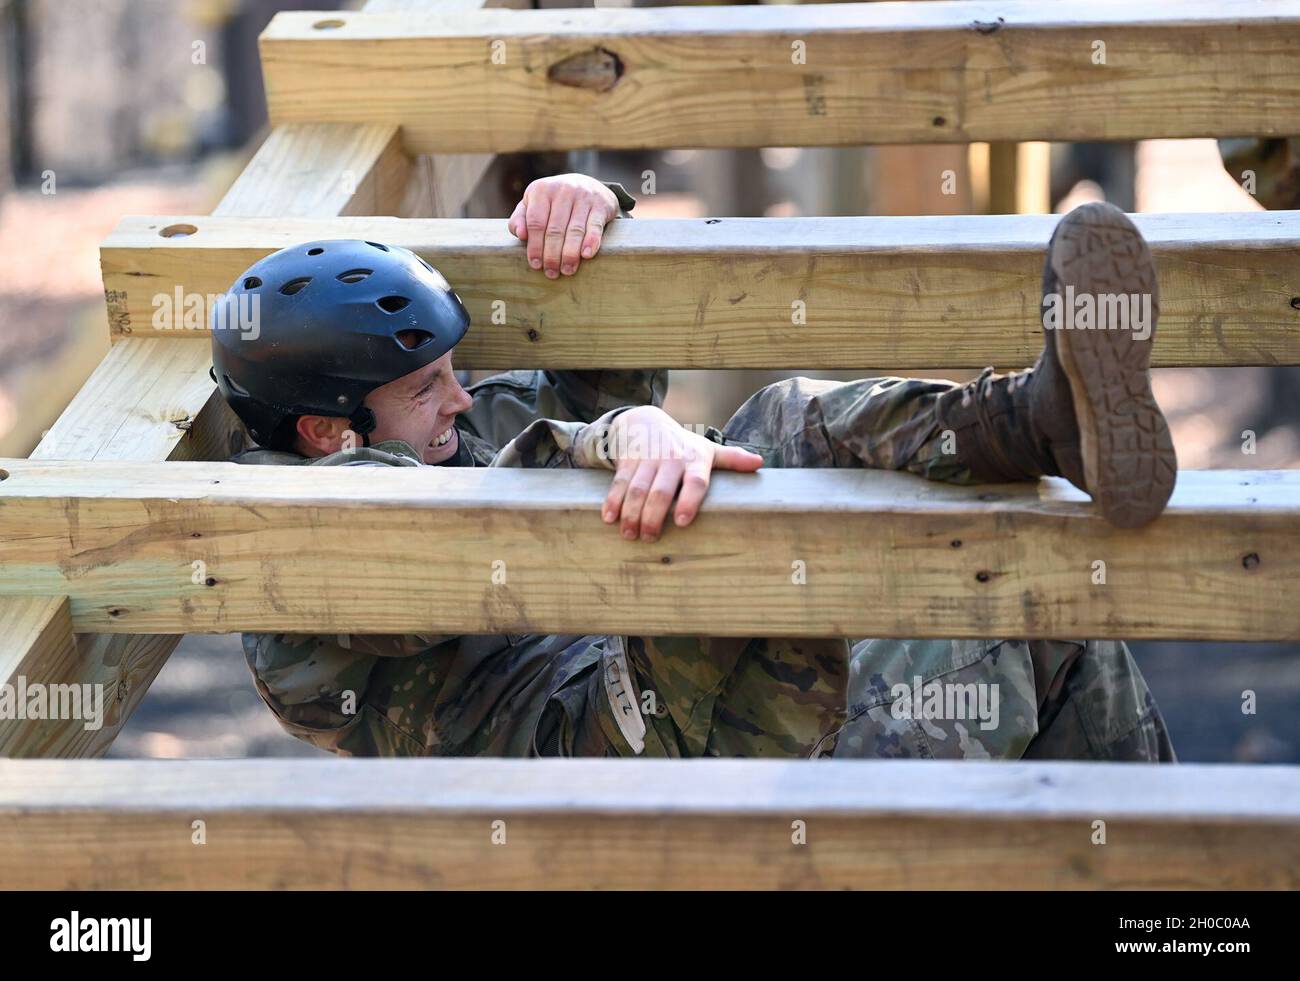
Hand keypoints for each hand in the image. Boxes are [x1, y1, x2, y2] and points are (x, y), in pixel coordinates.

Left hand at [507, 174, 619, 277]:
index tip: (536, 265)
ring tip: (567, 270)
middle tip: (552, 273)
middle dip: (552, 254)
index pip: (536, 222)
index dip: (535, 246)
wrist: (588, 184)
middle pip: (555, 229)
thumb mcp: (533, 203)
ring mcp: (583, 196)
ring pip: (574, 230)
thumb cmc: (554, 202)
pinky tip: (586, 255)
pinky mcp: (601, 204)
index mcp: (541, 190)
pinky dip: (591, 241)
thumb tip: (520, 235)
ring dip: (570, 253)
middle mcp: (562, 190)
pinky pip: (595, 226)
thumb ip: (521, 219)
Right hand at [600, 406, 763, 542]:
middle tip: (649, 538)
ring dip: (631, 513)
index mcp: (693, 460)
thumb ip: (732, 459)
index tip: (681, 522)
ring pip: (637, 489)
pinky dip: (613, 501)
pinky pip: (619, 483)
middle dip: (653, 516)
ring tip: (630, 534)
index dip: (688, 501)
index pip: (695, 482)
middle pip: (661, 491)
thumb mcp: (707, 449)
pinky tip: (610, 518)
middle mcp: (670, 459)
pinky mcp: (626, 460)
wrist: (644, 421)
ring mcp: (646, 459)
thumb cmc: (682, 444)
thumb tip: (759, 464)